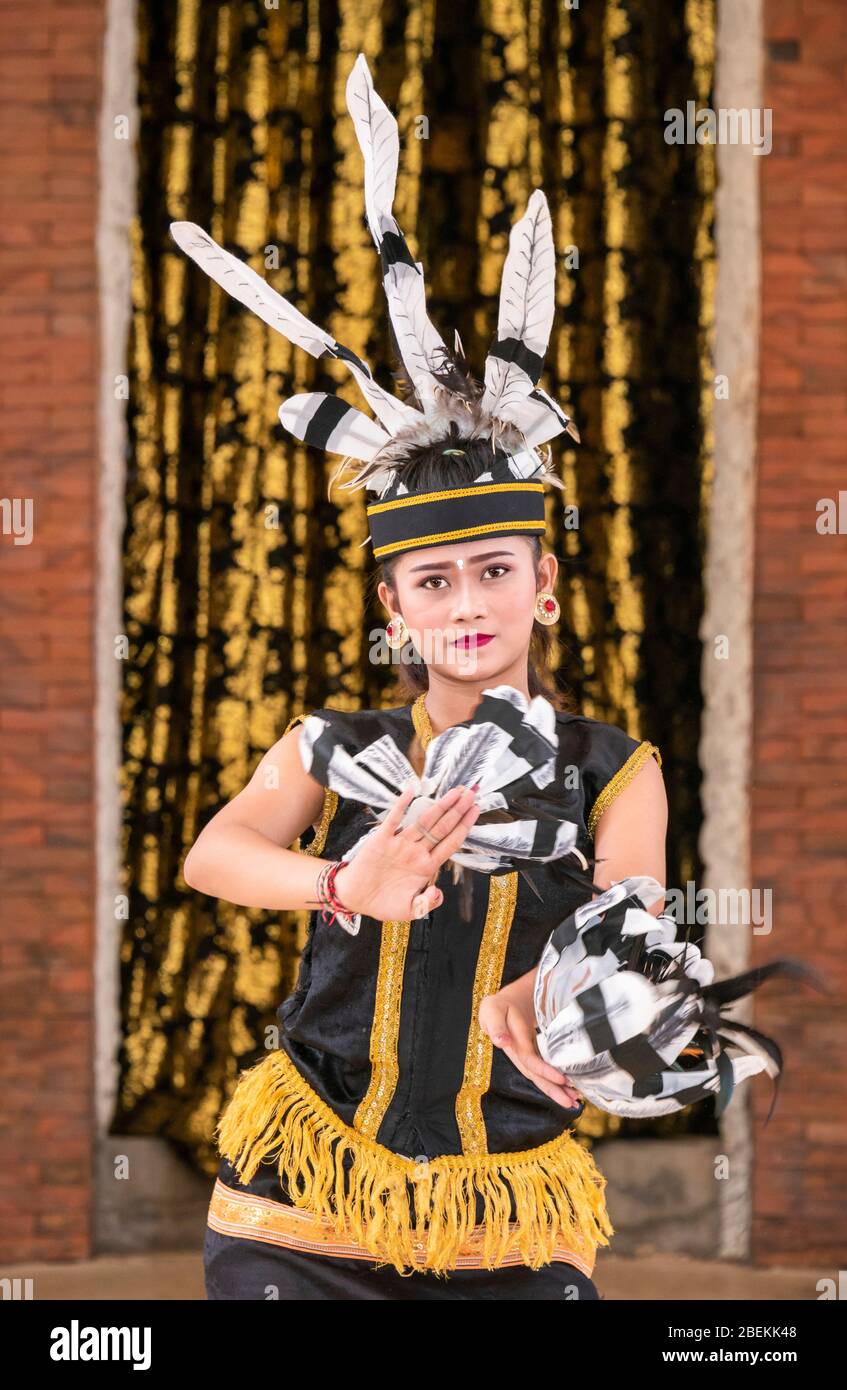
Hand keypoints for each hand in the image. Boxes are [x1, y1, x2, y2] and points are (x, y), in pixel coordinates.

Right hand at [332, 783, 480, 922]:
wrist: (355, 899)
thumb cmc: (383, 904)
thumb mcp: (409, 911)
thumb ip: (426, 904)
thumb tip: (437, 893)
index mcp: (426, 867)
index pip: (450, 843)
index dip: (463, 827)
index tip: (475, 811)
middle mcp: (416, 852)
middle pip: (442, 828)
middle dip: (458, 811)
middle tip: (471, 794)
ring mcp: (400, 844)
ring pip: (424, 821)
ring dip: (439, 806)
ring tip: (456, 792)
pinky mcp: (381, 840)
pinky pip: (393, 820)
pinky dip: (401, 805)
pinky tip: (411, 791)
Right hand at [478, 975, 582, 1109]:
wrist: (501, 1005)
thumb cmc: (498, 1007)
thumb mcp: (492, 1011)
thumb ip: (495, 1026)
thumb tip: (501, 1041)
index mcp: (513, 1045)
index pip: (529, 1061)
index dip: (544, 1071)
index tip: (561, 1079)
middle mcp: (520, 1055)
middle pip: (537, 1076)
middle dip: (553, 1090)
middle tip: (571, 1103)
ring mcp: (527, 1056)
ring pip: (542, 1076)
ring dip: (557, 1089)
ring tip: (575, 1101)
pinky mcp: (534, 1054)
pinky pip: (545, 1069)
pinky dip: (556, 1080)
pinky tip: (569, 1088)